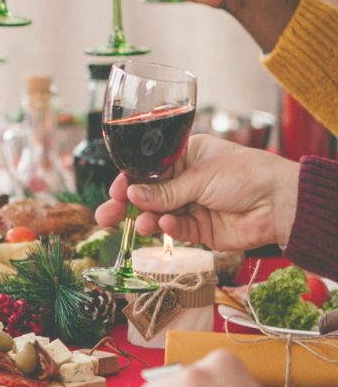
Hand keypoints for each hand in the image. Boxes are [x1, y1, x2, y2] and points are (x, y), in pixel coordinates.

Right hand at [94, 135, 299, 250]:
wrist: (280, 204)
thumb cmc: (246, 174)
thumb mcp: (201, 176)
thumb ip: (166, 190)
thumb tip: (133, 196)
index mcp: (185, 156)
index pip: (148, 169)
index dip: (129, 180)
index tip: (115, 192)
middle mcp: (186, 180)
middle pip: (148, 194)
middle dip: (127, 206)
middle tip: (106, 217)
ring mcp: (193, 205)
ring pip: (159, 214)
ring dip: (148, 219)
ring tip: (142, 225)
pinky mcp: (201, 230)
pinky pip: (178, 230)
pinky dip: (170, 229)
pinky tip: (168, 226)